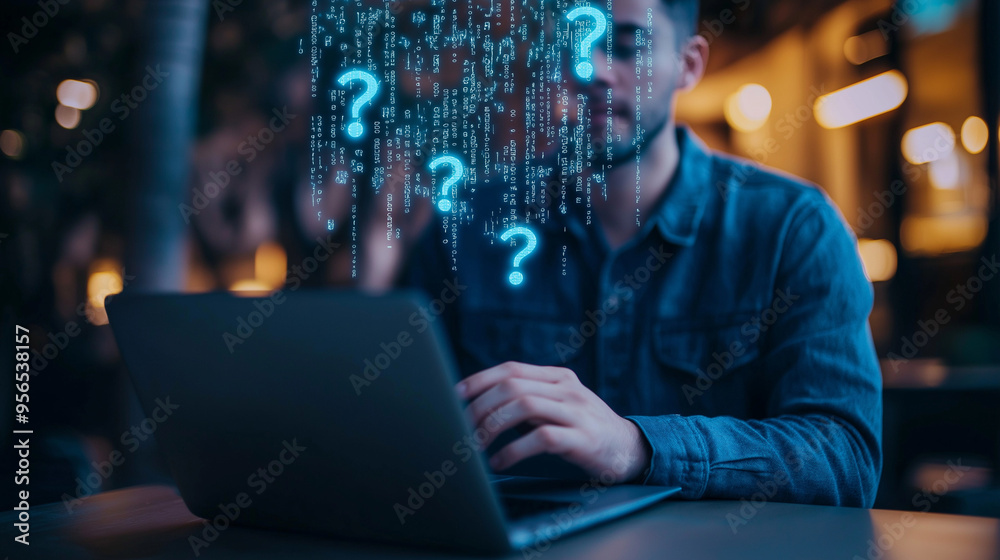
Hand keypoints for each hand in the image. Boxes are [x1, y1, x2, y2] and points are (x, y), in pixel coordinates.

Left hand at [456, 362, 650, 482]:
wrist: (631, 450)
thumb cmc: (586, 430)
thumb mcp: (559, 406)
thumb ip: (529, 401)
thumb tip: (482, 406)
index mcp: (558, 377)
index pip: (510, 369)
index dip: (479, 381)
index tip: (455, 396)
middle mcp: (567, 389)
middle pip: (512, 386)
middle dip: (480, 407)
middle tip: (461, 428)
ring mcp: (577, 413)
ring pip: (524, 406)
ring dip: (492, 426)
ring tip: (476, 446)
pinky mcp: (583, 439)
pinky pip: (541, 438)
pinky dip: (513, 451)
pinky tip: (499, 462)